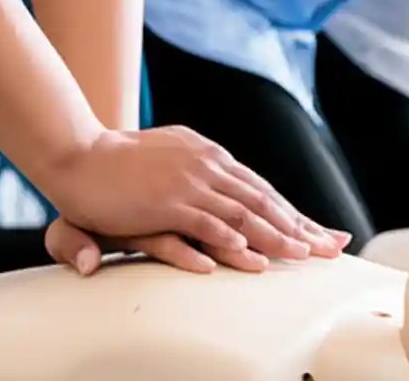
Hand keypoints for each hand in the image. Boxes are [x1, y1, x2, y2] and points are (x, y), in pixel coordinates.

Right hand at [39, 127, 349, 272]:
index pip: (261, 188)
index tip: (320, 232)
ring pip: (243, 213)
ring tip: (300, 256)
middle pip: (264, 200)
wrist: (79, 153)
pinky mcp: (165, 202)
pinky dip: (228, 238)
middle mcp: (208, 166)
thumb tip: (225, 179)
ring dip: (275, 236)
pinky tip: (248, 253)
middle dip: (300, 226)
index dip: (293, 213)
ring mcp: (188, 183)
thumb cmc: (122, 161)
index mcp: (212, 156)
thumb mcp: (172, 158)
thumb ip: (200, 171)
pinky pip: (203, 223)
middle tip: (329, 247)